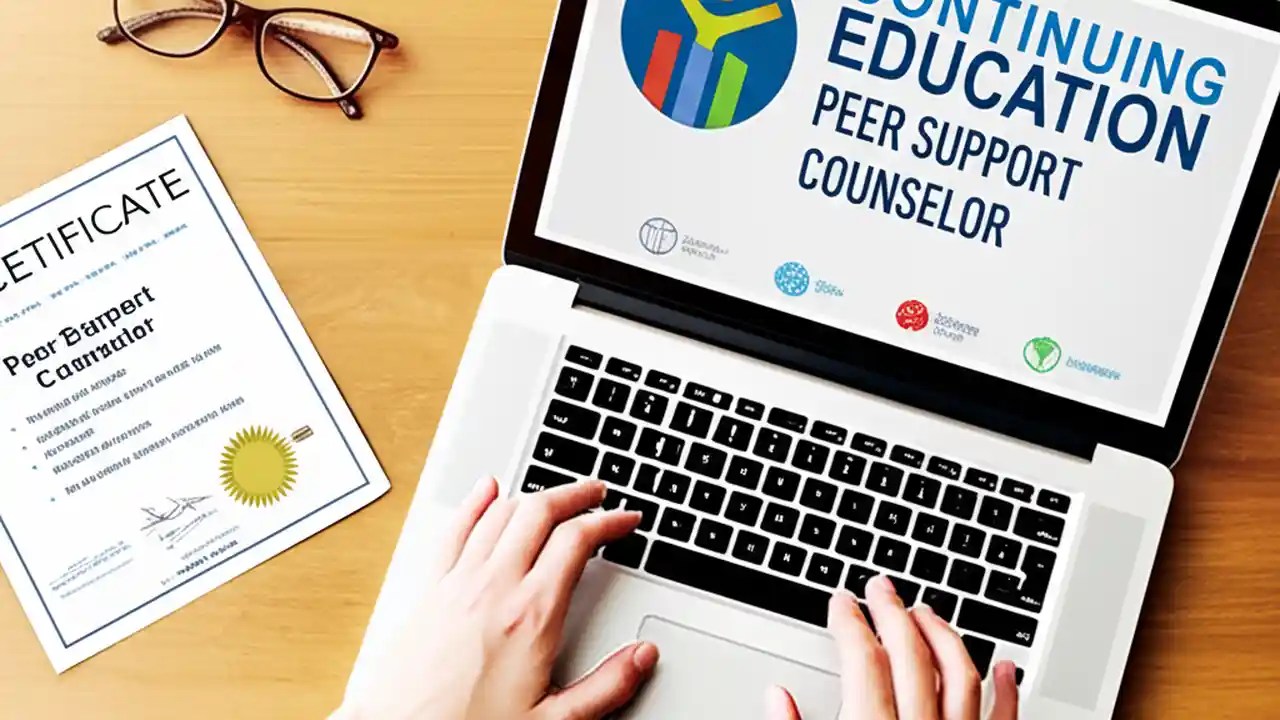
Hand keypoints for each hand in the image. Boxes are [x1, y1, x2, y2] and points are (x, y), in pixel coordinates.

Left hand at [334, 478, 658, 719]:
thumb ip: (606, 687)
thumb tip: (642, 657)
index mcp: (532, 616)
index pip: (577, 541)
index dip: (608, 520)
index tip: (626, 519)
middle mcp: (495, 587)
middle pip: (540, 511)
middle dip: (575, 494)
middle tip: (597, 493)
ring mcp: (459, 583)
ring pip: (500, 512)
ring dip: (533, 495)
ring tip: (555, 494)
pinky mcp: (430, 589)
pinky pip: (456, 529)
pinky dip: (475, 502)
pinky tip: (486, 491)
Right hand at [766, 576, 1018, 719]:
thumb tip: (777, 698)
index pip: (863, 662)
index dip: (848, 624)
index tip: (840, 602)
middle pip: (910, 657)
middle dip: (892, 613)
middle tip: (880, 586)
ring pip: (959, 677)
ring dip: (942, 637)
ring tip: (926, 611)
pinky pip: (1003, 719)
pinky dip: (1007, 690)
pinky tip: (1006, 665)